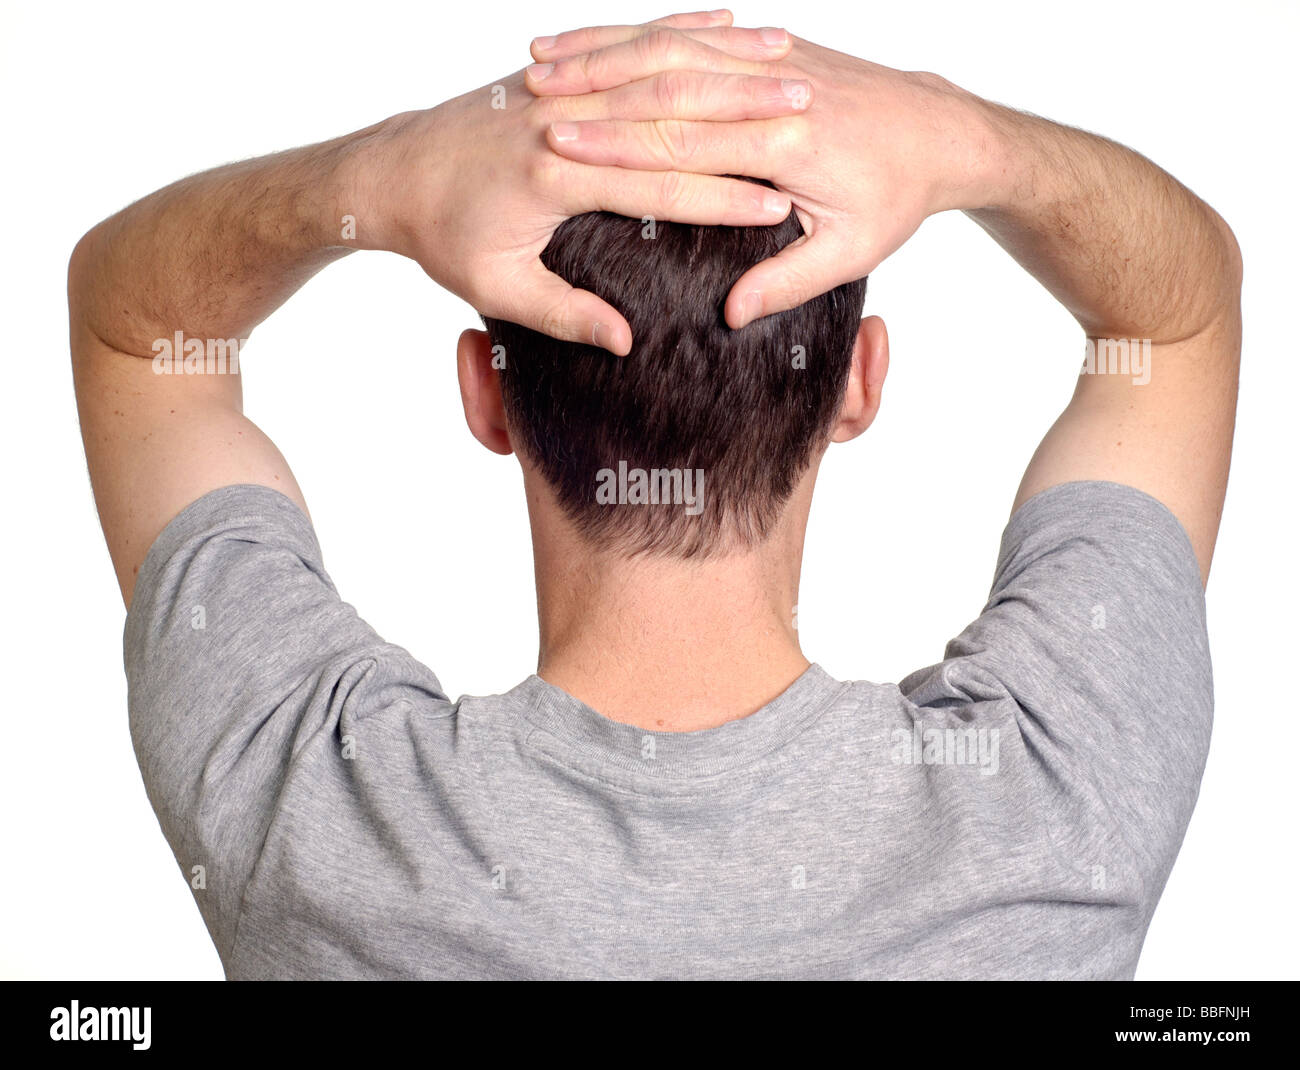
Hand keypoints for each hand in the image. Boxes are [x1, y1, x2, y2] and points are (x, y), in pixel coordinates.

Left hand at [349, 11, 814, 353]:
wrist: (388, 172)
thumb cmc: (440, 235)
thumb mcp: (494, 287)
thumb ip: (562, 313)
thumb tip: (624, 338)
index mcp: (555, 174)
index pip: (659, 185)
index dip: (722, 199)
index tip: (779, 207)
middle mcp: (562, 117)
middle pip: (672, 114)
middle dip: (747, 116)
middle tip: (811, 116)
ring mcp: (560, 85)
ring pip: (657, 62)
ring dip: (728, 62)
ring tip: (791, 61)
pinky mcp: (558, 70)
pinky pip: (629, 39)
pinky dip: (680, 30)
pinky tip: (729, 21)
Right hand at [527, 25, 1000, 326]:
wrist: (944, 130)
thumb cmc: (899, 194)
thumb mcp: (853, 251)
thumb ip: (788, 281)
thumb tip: (732, 312)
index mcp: (782, 145)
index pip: (679, 142)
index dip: (611, 146)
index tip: (554, 149)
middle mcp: (768, 90)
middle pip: (661, 83)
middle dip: (588, 89)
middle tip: (524, 99)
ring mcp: (769, 58)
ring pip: (669, 44)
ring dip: (600, 50)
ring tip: (539, 61)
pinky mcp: (770, 46)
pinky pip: (692, 29)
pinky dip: (637, 32)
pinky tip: (591, 38)